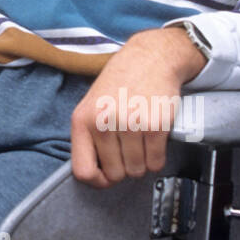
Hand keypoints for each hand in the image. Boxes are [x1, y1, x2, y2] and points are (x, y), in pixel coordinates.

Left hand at [69, 27, 203, 187]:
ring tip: (140, 139)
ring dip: (142, 161)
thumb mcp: (92, 106)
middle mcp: (103, 123)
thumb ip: (89, 138)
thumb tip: (96, 176)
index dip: (97, 181)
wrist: (150, 59)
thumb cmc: (120, 84)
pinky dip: (157, 157)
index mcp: (82, 120)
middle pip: (115, 174)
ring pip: (137, 171)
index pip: (83, 171)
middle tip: (128, 146)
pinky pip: (156, 162)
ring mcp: (130, 124)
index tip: (106, 176)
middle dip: (124, 166)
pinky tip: (153, 139)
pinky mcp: (155, 126)